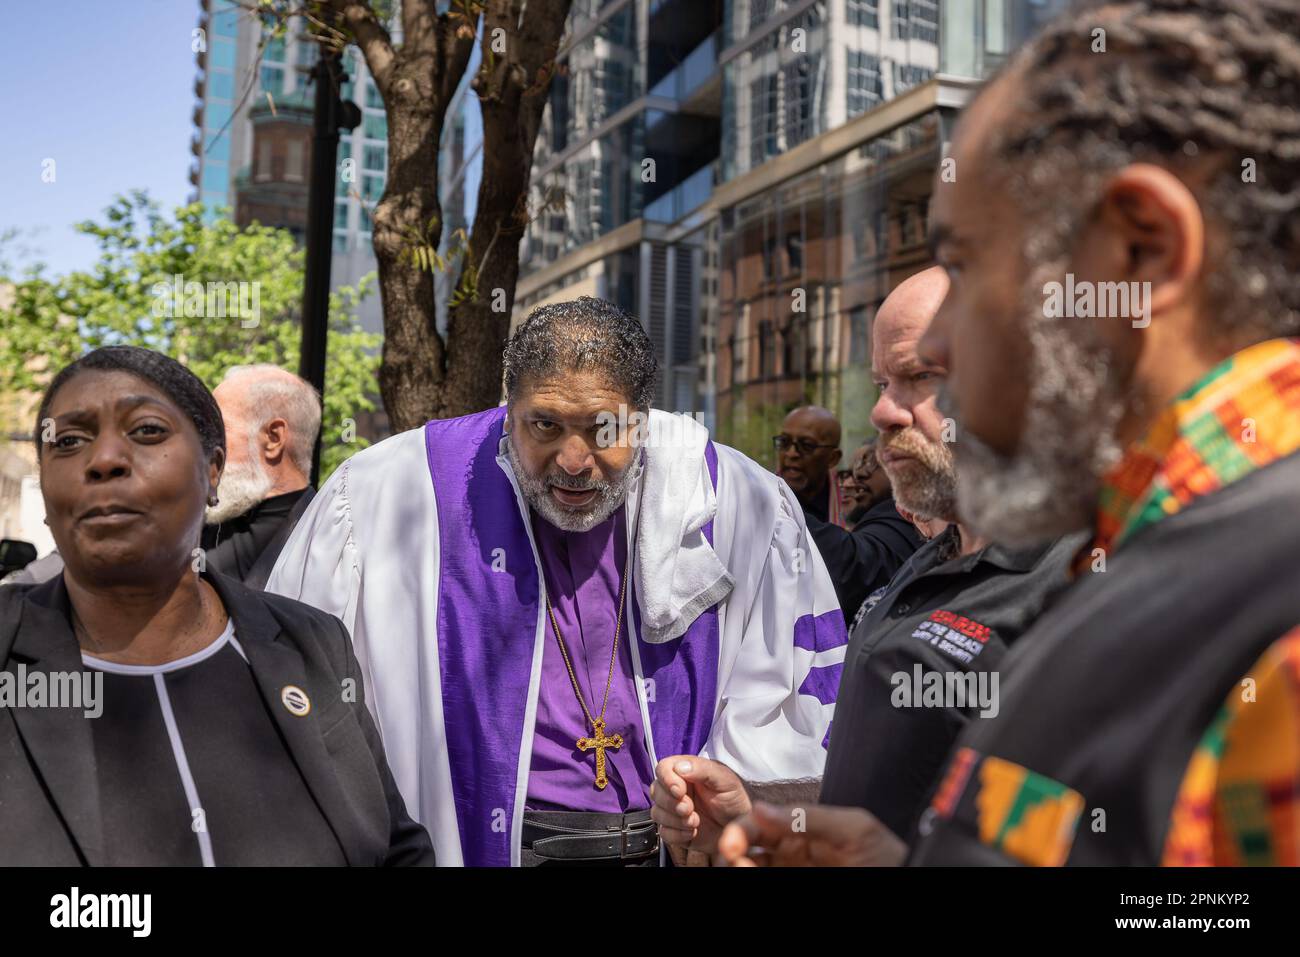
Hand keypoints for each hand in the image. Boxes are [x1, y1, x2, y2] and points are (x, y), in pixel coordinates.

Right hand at [650, 756, 751, 859]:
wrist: (741, 827)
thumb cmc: (734, 798)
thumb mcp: (724, 779)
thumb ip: (703, 769)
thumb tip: (679, 767)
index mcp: (685, 772)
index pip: (663, 768)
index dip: (667, 779)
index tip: (680, 791)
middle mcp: (676, 790)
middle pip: (656, 791)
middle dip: (672, 803)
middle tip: (690, 808)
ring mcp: (674, 810)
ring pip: (657, 813)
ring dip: (675, 820)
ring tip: (695, 821)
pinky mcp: (675, 830)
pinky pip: (663, 833)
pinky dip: (677, 834)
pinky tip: (693, 832)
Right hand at [716, 801, 907, 866]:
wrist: (903, 875)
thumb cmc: (887, 854)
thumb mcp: (853, 828)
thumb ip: (810, 816)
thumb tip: (765, 809)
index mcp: (802, 827)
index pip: (760, 822)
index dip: (741, 829)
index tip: (732, 842)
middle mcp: (792, 851)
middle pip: (748, 847)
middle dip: (733, 850)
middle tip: (733, 859)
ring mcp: (792, 871)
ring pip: (753, 867)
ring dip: (740, 866)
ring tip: (742, 869)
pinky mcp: (794, 886)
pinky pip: (766, 880)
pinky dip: (753, 878)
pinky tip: (751, 874)